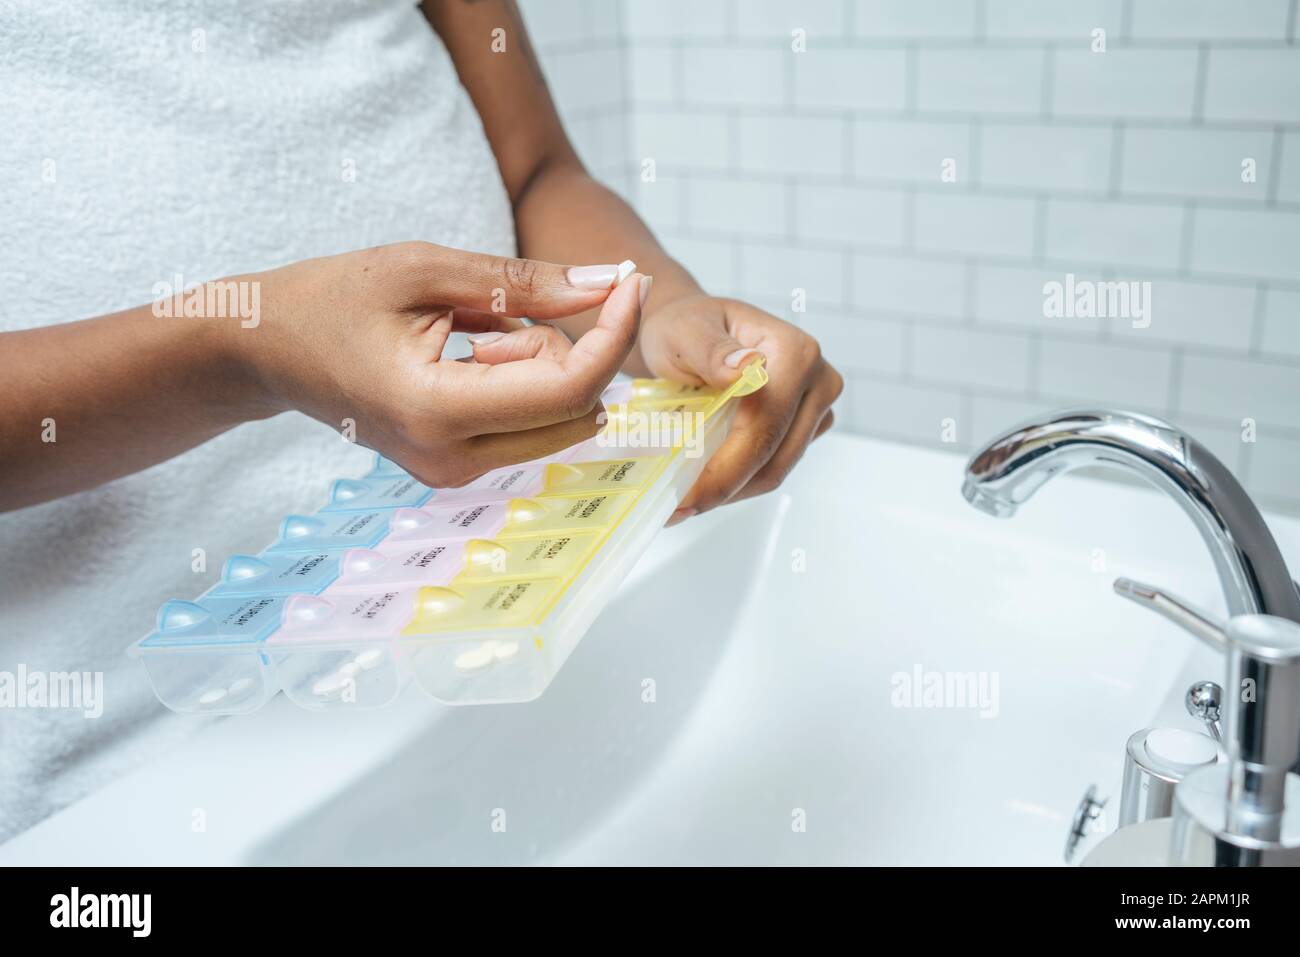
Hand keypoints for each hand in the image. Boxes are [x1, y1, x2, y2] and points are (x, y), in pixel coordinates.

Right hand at [239, 241, 646, 486]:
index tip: (630, 280)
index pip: (569, 390)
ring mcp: (453, 475)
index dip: (614, 333)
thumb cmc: (334, 297)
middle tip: (502, 310)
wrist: (268, 348)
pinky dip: (521, 381)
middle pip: (576, 410)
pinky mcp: (457, 471)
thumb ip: (526, 282)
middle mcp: (451, 462)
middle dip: (567, 350)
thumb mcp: (428, 268)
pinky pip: (530, 424)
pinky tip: (467, 355)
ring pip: (559, 419)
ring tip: (468, 333)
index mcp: (438, 411)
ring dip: (541, 365)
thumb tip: (611, 283)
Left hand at [634, 295, 842, 523]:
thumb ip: (712, 350)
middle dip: (723, 489)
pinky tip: (704, 482)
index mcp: (796, 354)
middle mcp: (819, 381)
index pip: (763, 429)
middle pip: (774, 458)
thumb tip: (747, 369)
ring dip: (730, 491)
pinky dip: (738, 481)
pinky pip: (774, 467)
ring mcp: (817, 407)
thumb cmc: (686, 327)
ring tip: (683, 499)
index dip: (723, 472)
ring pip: (776, 470)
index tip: (681, 497)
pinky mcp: (806, 427)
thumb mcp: (685, 331)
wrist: (692, 331)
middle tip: (675, 508)